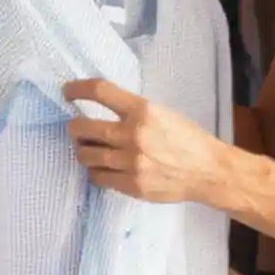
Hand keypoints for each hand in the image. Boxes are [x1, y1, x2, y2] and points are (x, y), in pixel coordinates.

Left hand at [63, 79, 226, 204]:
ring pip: (86, 155)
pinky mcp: (132, 185)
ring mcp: (131, 162)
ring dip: (82, 150)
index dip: (77, 89)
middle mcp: (134, 135)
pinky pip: (98, 177)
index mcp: (144, 110)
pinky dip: (96, 170)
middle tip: (77, 128)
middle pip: (83, 128)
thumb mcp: (163, 114)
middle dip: (74, 127)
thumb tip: (103, 110)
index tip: (67, 91)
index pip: (100, 92)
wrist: (207, 171)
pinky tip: (102, 167)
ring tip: (88, 148)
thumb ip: (134, 112)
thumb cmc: (188, 139)